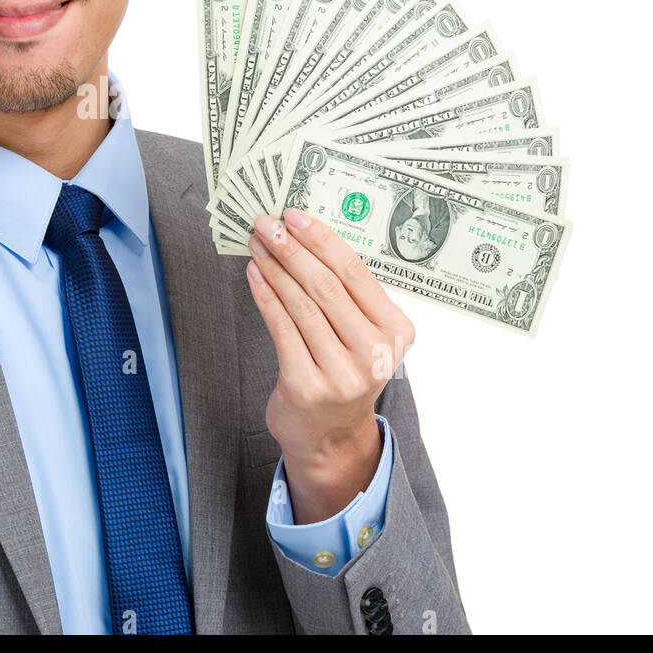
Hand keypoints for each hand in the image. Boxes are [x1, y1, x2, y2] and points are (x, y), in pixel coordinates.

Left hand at [246, 208, 414, 523]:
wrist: (330, 436)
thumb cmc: (343, 370)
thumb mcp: (362, 334)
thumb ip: (348, 294)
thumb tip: (305, 235)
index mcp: (397, 332)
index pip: (356, 273)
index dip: (321, 240)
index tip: (295, 215)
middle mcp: (373, 354)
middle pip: (326, 286)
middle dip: (292, 249)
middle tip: (267, 224)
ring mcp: (341, 374)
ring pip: (301, 305)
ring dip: (275, 269)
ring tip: (257, 245)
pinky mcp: (306, 387)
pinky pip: (281, 329)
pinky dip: (265, 297)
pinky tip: (255, 276)